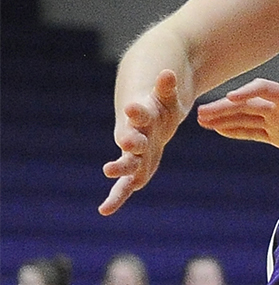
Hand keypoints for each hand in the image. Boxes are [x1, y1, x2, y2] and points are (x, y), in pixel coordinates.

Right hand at [101, 69, 189, 214]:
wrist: (146, 115)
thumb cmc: (161, 105)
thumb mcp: (167, 96)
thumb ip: (166, 87)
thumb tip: (169, 73)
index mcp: (144, 115)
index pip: (140, 113)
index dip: (138, 110)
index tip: (132, 107)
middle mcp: (136, 134)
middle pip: (132, 139)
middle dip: (131, 142)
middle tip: (127, 142)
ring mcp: (135, 152)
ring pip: (127, 163)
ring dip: (121, 168)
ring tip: (109, 171)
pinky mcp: (137, 166)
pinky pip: (127, 184)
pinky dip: (117, 197)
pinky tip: (104, 211)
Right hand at [196, 78, 278, 154]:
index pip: (264, 89)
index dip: (248, 91)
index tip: (230, 97)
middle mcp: (278, 106)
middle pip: (246, 104)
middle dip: (223, 108)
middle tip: (200, 112)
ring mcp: (275, 120)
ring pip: (244, 118)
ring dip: (223, 119)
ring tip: (201, 120)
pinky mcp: (276, 135)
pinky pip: (252, 132)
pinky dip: (235, 131)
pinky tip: (219, 130)